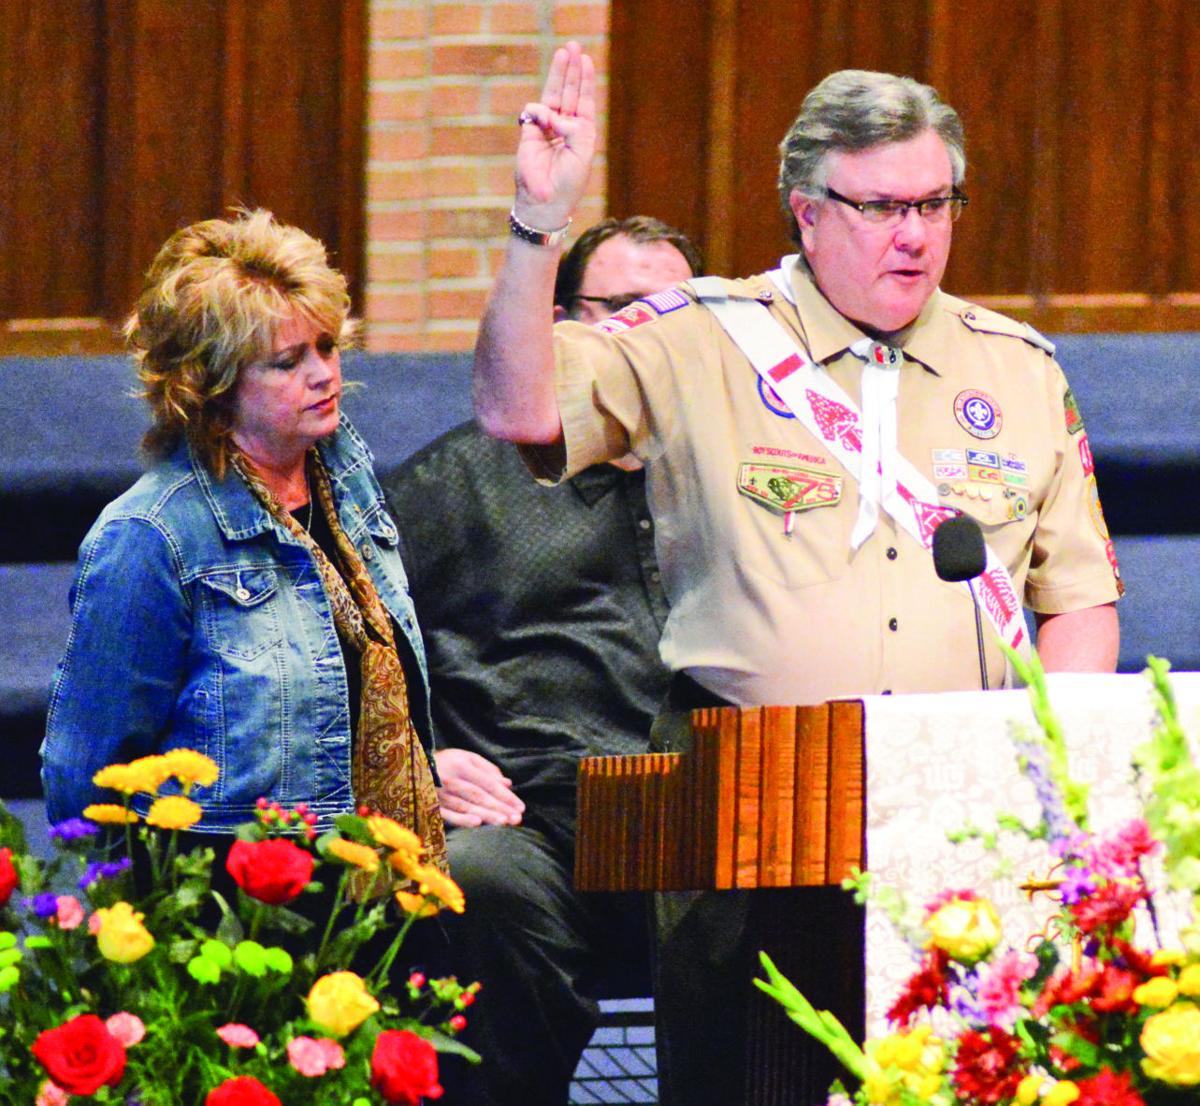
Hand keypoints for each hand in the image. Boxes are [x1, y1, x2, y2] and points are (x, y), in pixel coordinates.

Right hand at [434, 748, 525, 827]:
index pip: (488, 783)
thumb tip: (508, 783)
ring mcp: (441, 794)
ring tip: (503, 822)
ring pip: (467, 806)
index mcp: (461, 765)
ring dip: (486, 815)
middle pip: (479, 796)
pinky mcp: (432, 806)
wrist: (413, 767)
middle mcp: (451, 780)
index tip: (520, 807)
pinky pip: (448, 814)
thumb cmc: (446, 762)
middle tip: (516, 819)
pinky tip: (477, 823)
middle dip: (499, 808)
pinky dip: (462, 819)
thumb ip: (487, 769)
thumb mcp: (466, 757)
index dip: (505, 796)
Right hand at [513, 40, 595, 229]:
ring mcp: (546, 130)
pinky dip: (540, 111)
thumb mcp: (581, 154)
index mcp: (582, 134)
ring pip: (552, 97)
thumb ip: (575, 130)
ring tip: (563, 53)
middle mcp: (564, 129)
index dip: (584, 81)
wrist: (545, 203)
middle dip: (571, 70)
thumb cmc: (568, 183)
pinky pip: (535, 113)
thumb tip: (555, 116)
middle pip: (568, 93)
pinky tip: (547, 119)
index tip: (586, 60)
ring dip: (558, 75)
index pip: (583, 101)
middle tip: (573, 46)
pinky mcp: (530, 134)